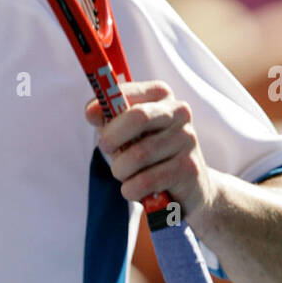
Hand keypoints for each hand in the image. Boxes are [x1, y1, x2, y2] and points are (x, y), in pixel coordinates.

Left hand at [84, 80, 215, 221]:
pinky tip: (136, 189)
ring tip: (125, 174)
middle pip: (138, 117)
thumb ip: (106, 117)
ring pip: (138, 155)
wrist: (187, 186)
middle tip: (107, 149)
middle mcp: (179, 112)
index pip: (127, 92)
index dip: (105, 108)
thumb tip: (92, 111)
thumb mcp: (124, 131)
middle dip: (112, 138)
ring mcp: (187, 139)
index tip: (93, 119)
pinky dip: (131, 189)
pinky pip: (146, 181)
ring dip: (120, 170)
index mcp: (161, 95)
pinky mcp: (189, 168)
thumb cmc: (148, 152)